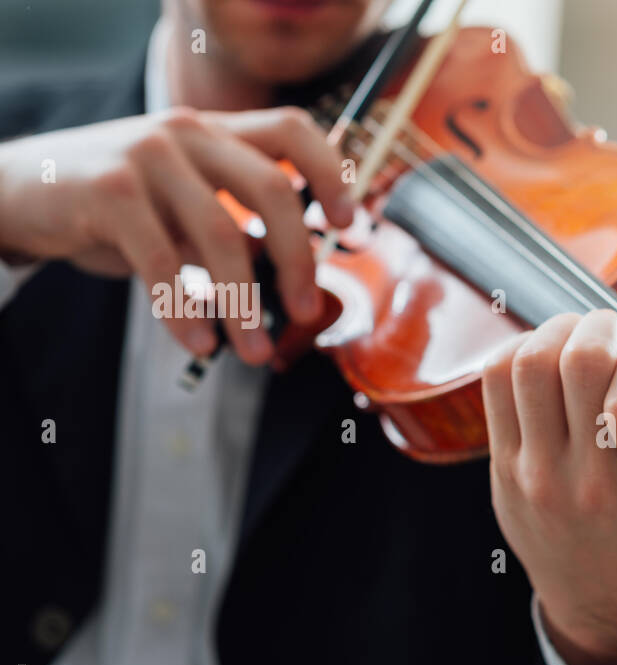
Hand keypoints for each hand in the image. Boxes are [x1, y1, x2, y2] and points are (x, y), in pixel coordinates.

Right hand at [0, 106, 354, 362]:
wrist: (18, 194)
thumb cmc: (112, 207)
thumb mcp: (180, 204)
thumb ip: (234, 225)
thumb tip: (295, 280)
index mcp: (215, 131)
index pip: (293, 130)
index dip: (331, 174)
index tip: (350, 225)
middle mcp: (187, 132)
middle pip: (273, 190)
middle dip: (299, 260)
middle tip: (303, 310)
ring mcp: (147, 155)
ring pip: (223, 235)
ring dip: (244, 304)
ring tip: (252, 350)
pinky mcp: (109, 190)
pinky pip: (164, 263)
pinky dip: (186, 312)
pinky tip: (198, 342)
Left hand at [482, 309, 616, 664]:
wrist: (604, 588)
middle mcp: (594, 487)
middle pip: (583, 364)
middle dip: (604, 329)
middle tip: (616, 338)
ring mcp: (541, 477)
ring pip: (534, 363)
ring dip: (561, 331)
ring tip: (581, 339)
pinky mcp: (504, 466)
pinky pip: (498, 378)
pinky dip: (523, 348)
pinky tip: (550, 360)